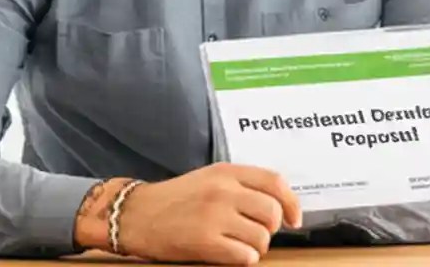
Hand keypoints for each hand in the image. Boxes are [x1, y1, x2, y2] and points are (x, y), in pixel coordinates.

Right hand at [79, 163, 302, 264]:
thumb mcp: (209, 178)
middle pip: (271, 212)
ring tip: (239, 244)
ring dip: (256, 247)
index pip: (274, 182)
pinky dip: (244, 259)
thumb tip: (279, 205)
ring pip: (261, 238)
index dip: (291, 202)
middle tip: (256, 233)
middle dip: (270, 228)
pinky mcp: (204, 242)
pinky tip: (231, 255)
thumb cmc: (175, 199)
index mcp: (227, 172)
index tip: (293, 219)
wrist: (135, 215)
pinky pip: (245, 256)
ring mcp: (214, 216)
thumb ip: (241, 185)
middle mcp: (223, 191)